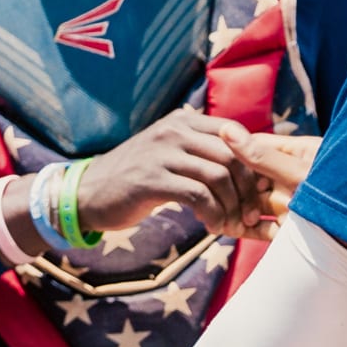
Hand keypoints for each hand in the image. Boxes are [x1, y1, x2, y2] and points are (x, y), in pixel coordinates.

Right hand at [72, 110, 266, 238]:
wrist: (88, 193)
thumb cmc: (136, 177)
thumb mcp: (168, 152)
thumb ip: (200, 148)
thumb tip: (250, 160)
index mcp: (181, 120)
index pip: (235, 133)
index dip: (254, 162)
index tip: (258, 189)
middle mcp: (172, 130)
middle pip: (232, 156)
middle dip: (248, 189)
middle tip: (251, 213)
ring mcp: (160, 154)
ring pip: (218, 177)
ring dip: (231, 206)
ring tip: (229, 223)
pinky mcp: (151, 180)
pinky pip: (198, 196)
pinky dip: (212, 214)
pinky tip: (210, 226)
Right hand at [218, 127, 320, 238]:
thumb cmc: (341, 198)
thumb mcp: (299, 174)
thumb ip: (262, 156)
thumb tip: (227, 130)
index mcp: (299, 153)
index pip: (256, 146)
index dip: (231, 152)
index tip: (208, 156)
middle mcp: (291, 177)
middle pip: (250, 177)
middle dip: (231, 187)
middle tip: (211, 190)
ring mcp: (289, 203)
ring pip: (251, 203)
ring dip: (234, 209)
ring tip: (218, 214)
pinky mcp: (288, 230)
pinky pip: (260, 227)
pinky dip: (244, 229)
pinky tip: (225, 227)